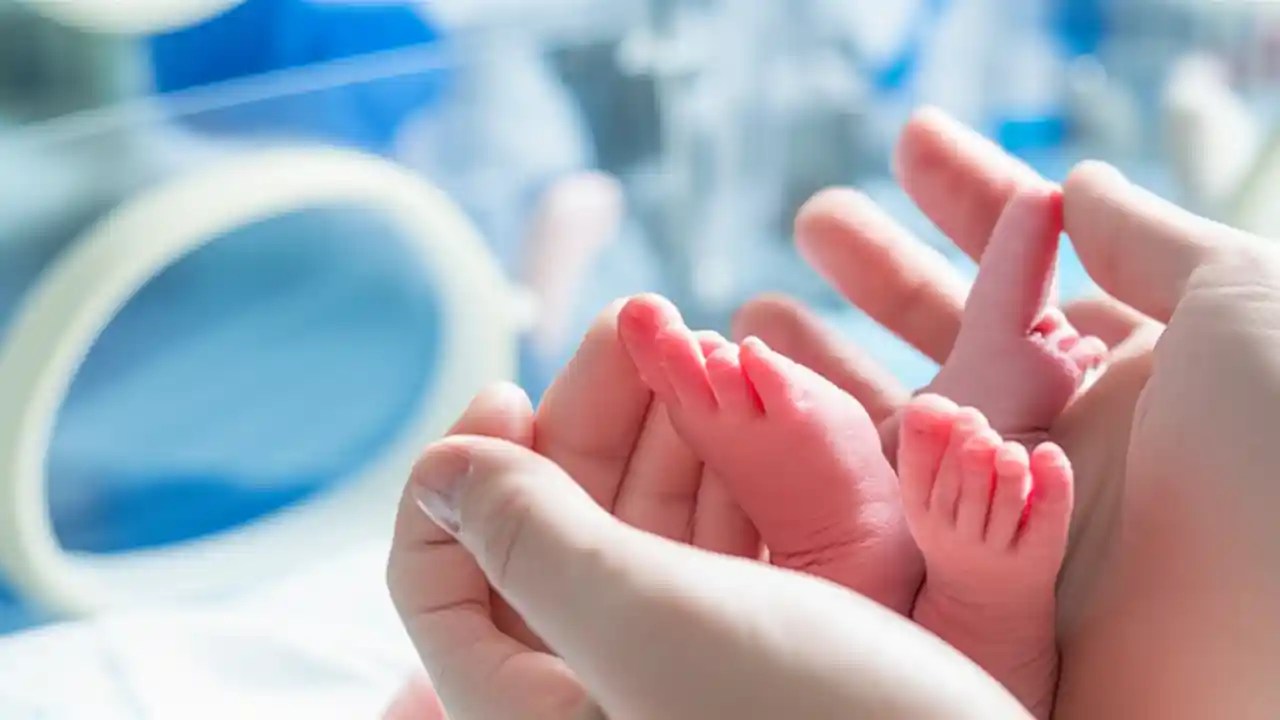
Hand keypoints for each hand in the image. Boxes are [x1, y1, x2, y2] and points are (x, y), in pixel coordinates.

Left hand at [385, 303, 758, 717]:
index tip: (509, 394)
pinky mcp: (754, 660)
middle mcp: (593, 699)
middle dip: (584, 426)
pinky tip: (740, 423)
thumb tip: (439, 470)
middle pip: (545, 538)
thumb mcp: (645, 621)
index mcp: (530, 715)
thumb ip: (528, 537)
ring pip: (635, 535)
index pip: (434, 585)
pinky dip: (718, 484)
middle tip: (634, 326)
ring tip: (694, 356)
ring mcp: (678, 679)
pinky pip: (709, 556)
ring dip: (659, 439)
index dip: (457, 479)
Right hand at [736, 108, 1279, 716]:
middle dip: (883, 276)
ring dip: (828, 362)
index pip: (1045, 271)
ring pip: (898, 425)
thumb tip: (1076, 185)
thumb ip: (1155, 241)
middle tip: (817, 221)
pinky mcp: (959, 593)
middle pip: (955, 339)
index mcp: (1142, 379)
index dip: (974, 200)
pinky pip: (873, 507)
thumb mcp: (1247, 309)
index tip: (910, 144)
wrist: (1267, 673)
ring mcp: (1011, 524)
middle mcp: (1070, 447)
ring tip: (756, 310)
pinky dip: (812, 447)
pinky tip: (759, 397)